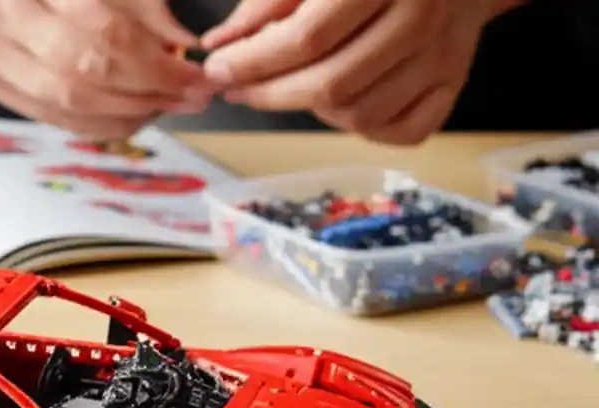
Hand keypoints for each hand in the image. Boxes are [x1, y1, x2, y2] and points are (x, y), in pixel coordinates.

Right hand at [0, 0, 216, 139]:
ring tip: (166, 106)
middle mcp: (2, 20)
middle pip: (86, 72)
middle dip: (147, 91)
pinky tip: (132, 116)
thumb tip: (183, 43)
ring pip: (69, 101)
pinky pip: (54, 116)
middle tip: (190, 97)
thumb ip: (141, 5)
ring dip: (127, 112)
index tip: (195, 75)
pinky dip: (100, 122)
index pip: (106, 33)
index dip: (156, 62)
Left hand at [200, 0, 520, 145]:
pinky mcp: (454, 83)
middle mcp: (421, 18)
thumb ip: (268, 2)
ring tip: (289, 87)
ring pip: (359, 114)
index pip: (307, 38)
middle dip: (270, 94)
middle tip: (238, 88)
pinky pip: (399, 131)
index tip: (218, 69)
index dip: (253, 61)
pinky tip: (340, 102)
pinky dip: (363, 127)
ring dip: (312, 110)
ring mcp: (442, 56)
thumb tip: (220, 43)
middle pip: (330, 84)